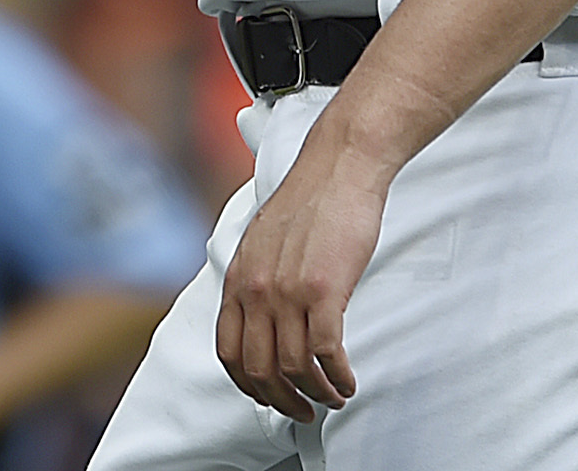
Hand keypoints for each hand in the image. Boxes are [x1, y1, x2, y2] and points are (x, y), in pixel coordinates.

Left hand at [214, 127, 388, 422]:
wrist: (339, 166)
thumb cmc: (309, 201)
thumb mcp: (262, 241)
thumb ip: (256, 279)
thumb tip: (262, 319)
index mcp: (238, 278)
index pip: (228, 352)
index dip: (248, 386)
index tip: (269, 397)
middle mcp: (256, 289)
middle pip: (259, 370)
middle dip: (282, 400)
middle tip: (304, 411)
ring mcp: (288, 291)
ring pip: (294, 369)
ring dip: (317, 394)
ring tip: (334, 397)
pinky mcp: (324, 291)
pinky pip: (326, 355)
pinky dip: (338, 378)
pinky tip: (348, 381)